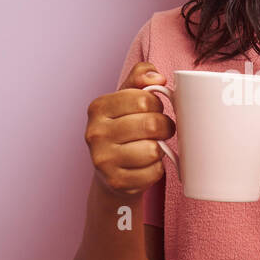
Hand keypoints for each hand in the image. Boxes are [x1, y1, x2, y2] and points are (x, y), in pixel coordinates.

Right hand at [84, 62, 176, 197]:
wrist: (110, 171)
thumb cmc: (124, 128)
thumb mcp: (127, 98)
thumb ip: (141, 77)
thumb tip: (158, 77)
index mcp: (98, 107)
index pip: (144, 99)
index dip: (157, 105)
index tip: (153, 110)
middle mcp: (95, 133)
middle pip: (151, 124)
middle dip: (164, 126)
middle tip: (160, 130)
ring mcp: (103, 160)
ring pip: (153, 150)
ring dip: (160, 149)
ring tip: (152, 147)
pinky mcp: (116, 182)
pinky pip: (154, 172)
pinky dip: (156, 169)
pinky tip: (146, 166)